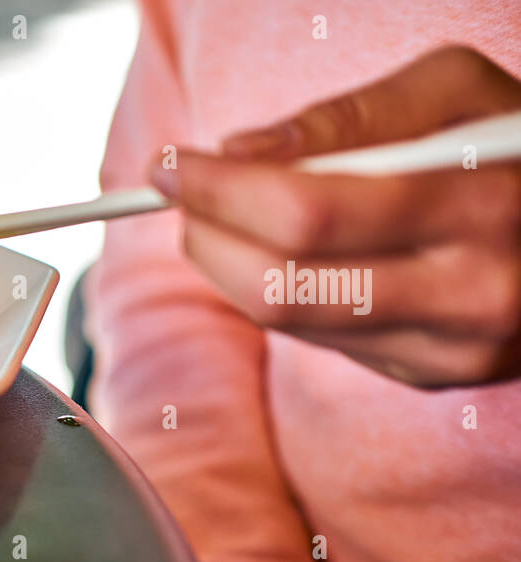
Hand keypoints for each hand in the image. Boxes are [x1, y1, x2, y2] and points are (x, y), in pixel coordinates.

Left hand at [150, 46, 520, 387]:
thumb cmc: (509, 144)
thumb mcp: (455, 91)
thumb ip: (349, 116)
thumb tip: (238, 152)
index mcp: (482, 206)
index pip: (309, 213)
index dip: (220, 192)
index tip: (169, 166)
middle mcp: (470, 293)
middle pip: (282, 286)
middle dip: (207, 235)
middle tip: (180, 194)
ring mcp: (449, 349)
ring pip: (287, 323)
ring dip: (226, 268)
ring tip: (220, 216)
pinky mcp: (428, 374)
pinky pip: (317, 340)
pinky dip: (277, 293)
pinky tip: (285, 254)